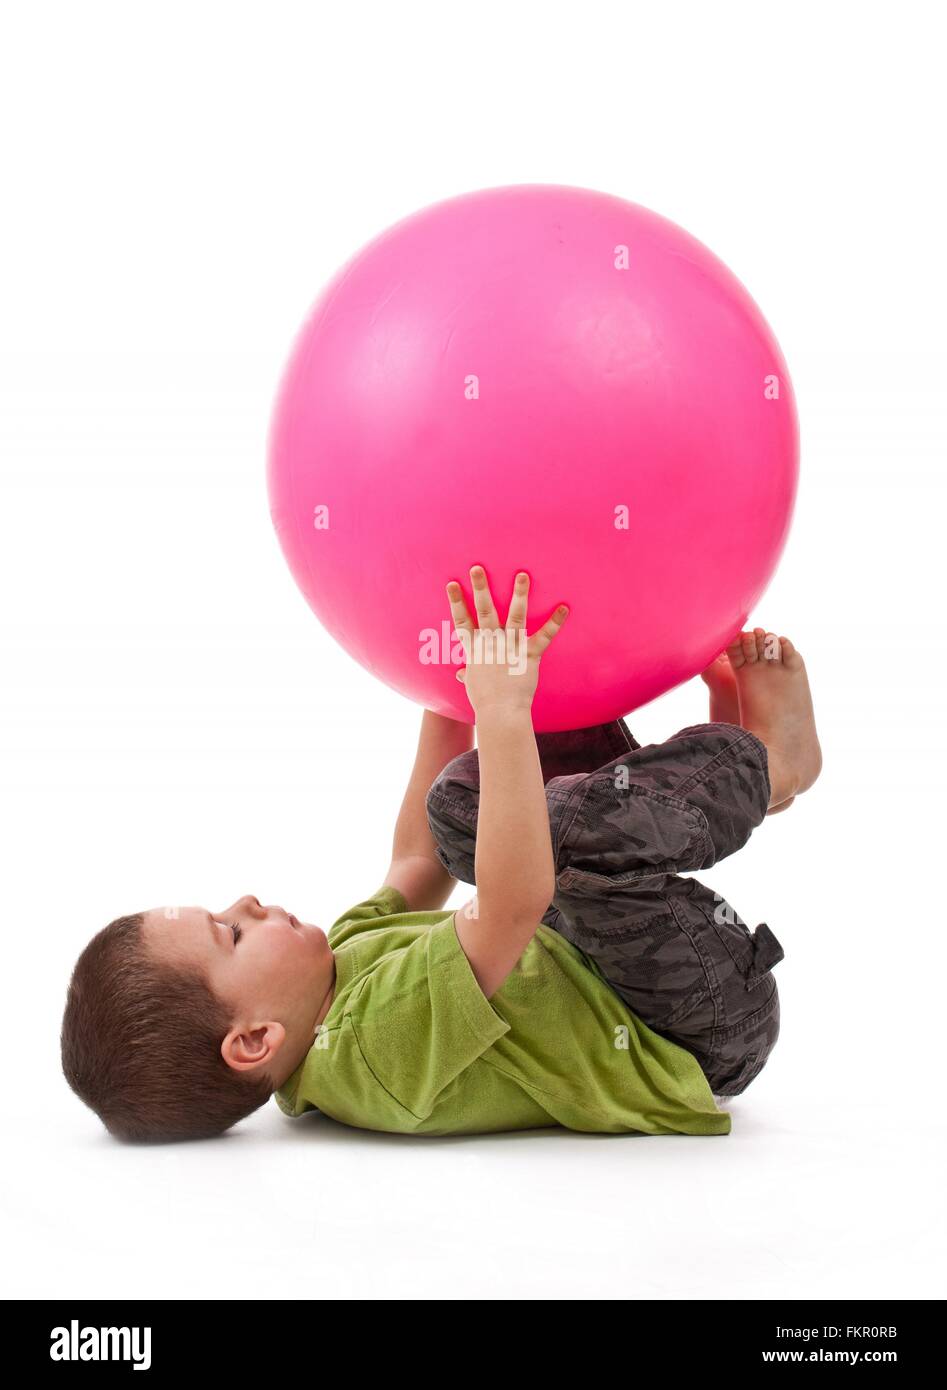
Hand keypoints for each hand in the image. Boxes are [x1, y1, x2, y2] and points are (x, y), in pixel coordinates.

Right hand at [445, 566, 567, 715]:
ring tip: (522, 575)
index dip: (456, 602)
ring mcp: (510, 647)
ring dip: (518, 594)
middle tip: (478, 567)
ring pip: (515, 615)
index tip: (452, 583)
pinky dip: (555, 622)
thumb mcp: (472, 684)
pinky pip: (544, 636)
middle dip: (481, 587)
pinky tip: (564, 607)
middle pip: (484, 610)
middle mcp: (491, 643)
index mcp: (475, 649)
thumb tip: (459, 674)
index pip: (462, 621)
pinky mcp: (529, 655)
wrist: (500, 712)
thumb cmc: (485, 700)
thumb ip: (467, 674)